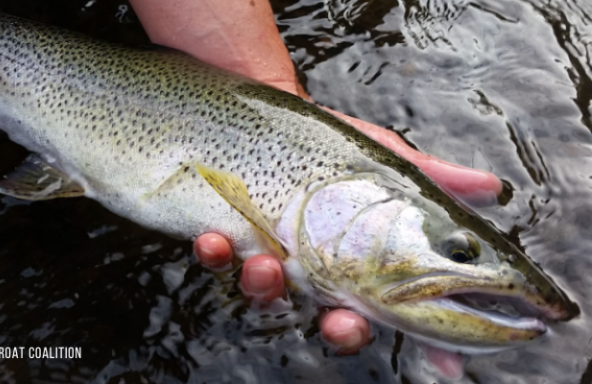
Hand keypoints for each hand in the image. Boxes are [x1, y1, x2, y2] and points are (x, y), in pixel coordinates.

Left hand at [131, 0, 502, 353]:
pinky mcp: (228, 237)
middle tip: (344, 324)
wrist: (273, 115)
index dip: (424, 339)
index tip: (447, 361)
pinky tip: (214, 240)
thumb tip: (492, 188)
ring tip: (267, 265)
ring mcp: (270, 256)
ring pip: (269, 293)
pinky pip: (217, 259)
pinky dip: (214, 254)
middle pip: (333, 320)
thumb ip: (433, 180)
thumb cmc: (335, 150)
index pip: (398, 311)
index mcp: (360, 265)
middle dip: (341, 330)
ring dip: (267, 287)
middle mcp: (316, 272)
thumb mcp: (385, 161)